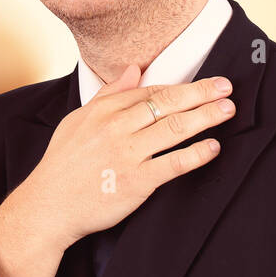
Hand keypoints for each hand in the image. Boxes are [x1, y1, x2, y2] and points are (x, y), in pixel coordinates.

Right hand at [12, 63, 234, 250]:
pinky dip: (196, 154)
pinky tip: (213, 147)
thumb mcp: (78, 120)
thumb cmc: (62, 165)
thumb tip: (133, 70)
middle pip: (167, 103)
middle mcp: (117, 128)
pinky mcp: (136, 182)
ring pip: (175, 129)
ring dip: (205, 117)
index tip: (205, 83)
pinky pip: (173, 164)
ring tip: (227, 110)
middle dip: (201, 93)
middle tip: (226, 88)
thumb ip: (108, 94)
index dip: (182, 86)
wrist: (48, 207)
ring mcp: (127, 155)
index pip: (151, 91)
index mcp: (103, 111)